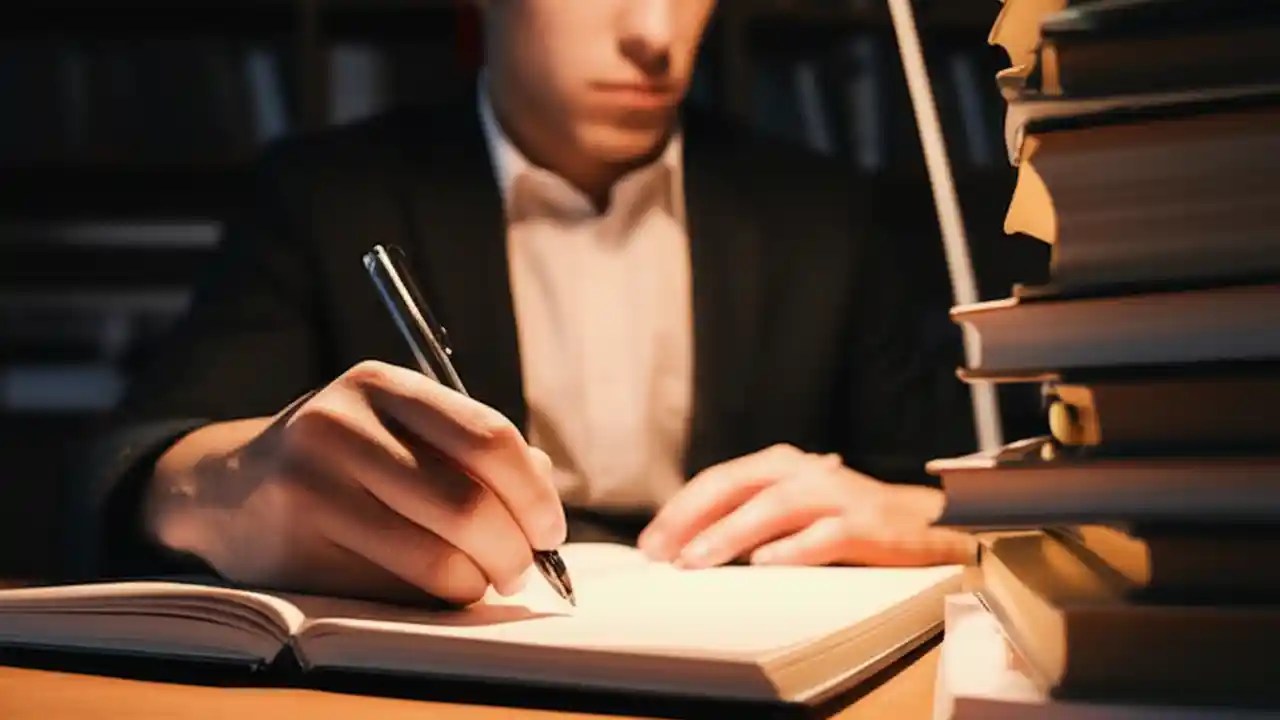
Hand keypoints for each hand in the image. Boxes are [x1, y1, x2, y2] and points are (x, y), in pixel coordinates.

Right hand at [146, 360, 565, 605]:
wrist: (231, 491)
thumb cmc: (344, 459)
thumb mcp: (400, 427)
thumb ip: (473, 448)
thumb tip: (542, 485)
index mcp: (379, 384)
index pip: (487, 438)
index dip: (534, 493)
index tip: (550, 529)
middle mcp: (339, 427)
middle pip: (468, 505)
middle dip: (515, 550)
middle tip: (523, 568)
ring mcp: (311, 489)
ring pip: (437, 559)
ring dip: (479, 583)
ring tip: (484, 581)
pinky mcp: (295, 551)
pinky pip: (397, 593)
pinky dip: (436, 600)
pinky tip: (437, 590)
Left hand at [637, 444, 974, 568]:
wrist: (924, 523)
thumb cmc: (845, 519)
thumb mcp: (791, 511)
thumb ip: (746, 520)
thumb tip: (685, 547)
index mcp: (779, 466)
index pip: (718, 480)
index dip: (680, 510)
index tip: (650, 543)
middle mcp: (803, 472)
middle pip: (736, 485)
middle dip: (692, 518)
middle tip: (661, 552)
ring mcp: (835, 496)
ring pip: (772, 508)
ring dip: (729, 534)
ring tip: (695, 560)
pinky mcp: (864, 525)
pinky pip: (822, 536)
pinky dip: (791, 549)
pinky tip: (763, 564)